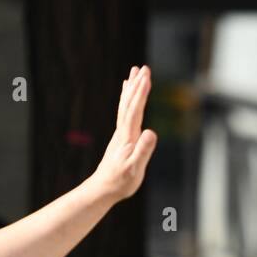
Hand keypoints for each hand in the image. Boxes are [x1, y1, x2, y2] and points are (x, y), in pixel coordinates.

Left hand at [89, 64, 157, 204]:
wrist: (104, 188)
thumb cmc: (121, 181)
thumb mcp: (135, 168)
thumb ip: (144, 150)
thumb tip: (152, 132)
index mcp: (128, 136)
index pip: (135, 110)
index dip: (141, 93)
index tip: (147, 76)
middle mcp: (122, 131)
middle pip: (129, 103)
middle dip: (137, 85)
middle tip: (143, 67)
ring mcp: (121, 133)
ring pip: (126, 105)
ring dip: (131, 89)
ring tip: (134, 73)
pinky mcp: (121, 137)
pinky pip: (124, 113)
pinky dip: (127, 100)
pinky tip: (128, 95)